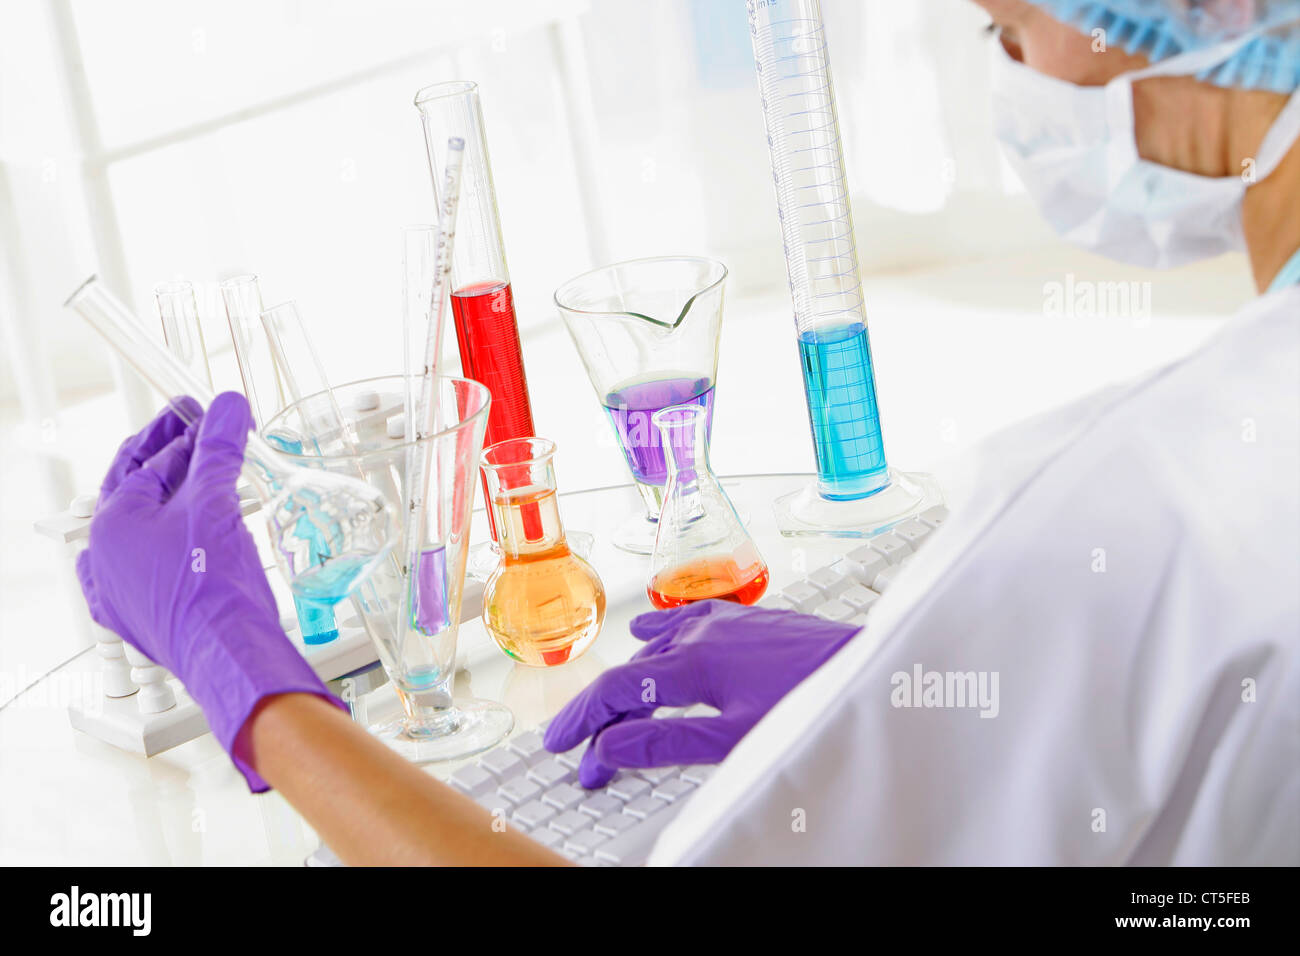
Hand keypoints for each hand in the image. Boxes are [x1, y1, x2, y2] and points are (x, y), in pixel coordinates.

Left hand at [76, 393, 342, 790]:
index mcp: (113, 524)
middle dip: (175, 463)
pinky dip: (170, 548)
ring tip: (212, 487)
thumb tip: (226, 410)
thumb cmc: (212, 590)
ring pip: (144, 532)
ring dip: (176, 504)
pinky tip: (188, 542)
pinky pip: (148, 570)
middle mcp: (105, 557)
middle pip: (138, 493)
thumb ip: (220, 450)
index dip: (184, 435)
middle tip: (206, 439)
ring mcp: (120, 590)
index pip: (148, 462)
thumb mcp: (217, 504)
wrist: (228, 652)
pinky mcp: (142, 617)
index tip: (210, 420)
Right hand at [542, 600, 859, 787]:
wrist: (865, 667)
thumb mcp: (735, 737)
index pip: (617, 692)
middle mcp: (701, 635)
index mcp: (693, 663)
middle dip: (601, 710)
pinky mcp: (745, 620)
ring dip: (627, 679)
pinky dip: (658, 635)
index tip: (563, 747)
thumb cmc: (810, 701)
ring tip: (607, 707)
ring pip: (656, 646)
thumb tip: (611, 747)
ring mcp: (724, 623)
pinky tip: (651, 634)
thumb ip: (668, 743)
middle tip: (580, 744)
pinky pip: (686, 621)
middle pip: (631, 672)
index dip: (583, 720)